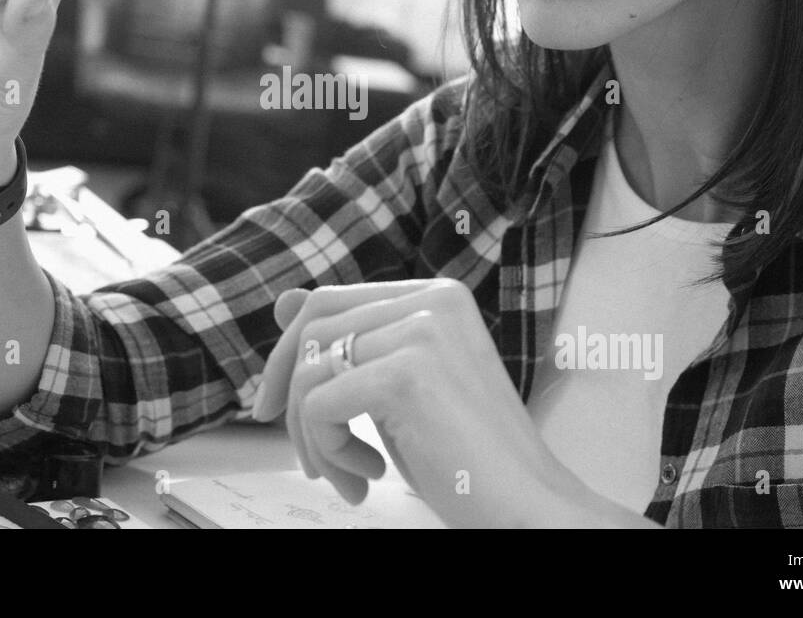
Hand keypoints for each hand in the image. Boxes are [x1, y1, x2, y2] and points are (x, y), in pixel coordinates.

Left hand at [251, 279, 550, 527]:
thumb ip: (348, 341)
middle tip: (310, 459)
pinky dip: (329, 450)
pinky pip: (321, 406)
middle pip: (312, 331)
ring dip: (314, 437)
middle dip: (293, 400)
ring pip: (310, 372)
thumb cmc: (467, 458)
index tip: (274, 405)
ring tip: (350, 476)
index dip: (288, 353)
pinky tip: (367, 477)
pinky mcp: (407, 374)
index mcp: (437, 295)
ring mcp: (421, 332)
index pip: (328, 301)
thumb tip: (282, 300)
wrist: (528, 506)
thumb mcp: (396, 390)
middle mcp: (432, 300)